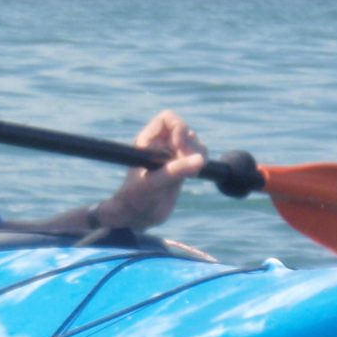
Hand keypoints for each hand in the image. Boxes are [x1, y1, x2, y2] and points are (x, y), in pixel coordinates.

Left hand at [99, 109, 204, 230]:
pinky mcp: (181, 168)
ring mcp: (172, 156)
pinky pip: (198, 156)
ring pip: (194, 143)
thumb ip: (175, 172)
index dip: (178, 127)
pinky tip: (194, 175)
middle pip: (185, 130)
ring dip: (199, 153)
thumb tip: (200, 160)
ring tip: (191, 173)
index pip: (167, 119)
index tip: (179, 147)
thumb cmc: (134, 200)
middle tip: (188, 163)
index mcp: (147, 142)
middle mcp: (160, 145)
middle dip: (191, 144)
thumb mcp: (153, 185)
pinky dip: (202, 162)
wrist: (136, 217)